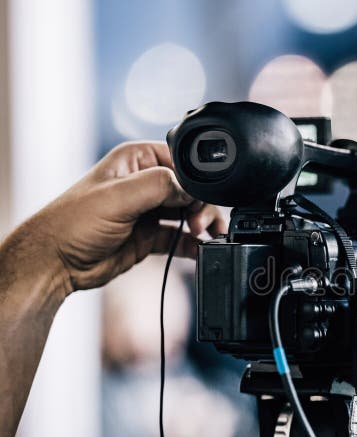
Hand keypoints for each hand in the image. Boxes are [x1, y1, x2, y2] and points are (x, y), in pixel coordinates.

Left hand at [29, 141, 225, 293]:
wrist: (56, 263)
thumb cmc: (72, 224)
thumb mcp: (118, 197)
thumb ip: (159, 186)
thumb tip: (192, 189)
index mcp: (136, 161)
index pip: (180, 162)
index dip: (195, 180)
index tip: (199, 199)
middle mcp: (144, 183)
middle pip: (190, 190)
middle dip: (202, 206)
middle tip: (199, 223)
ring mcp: (149, 211)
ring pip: (190, 213)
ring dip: (203, 224)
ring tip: (208, 236)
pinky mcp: (150, 236)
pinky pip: (181, 238)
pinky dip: (194, 244)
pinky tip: (200, 250)